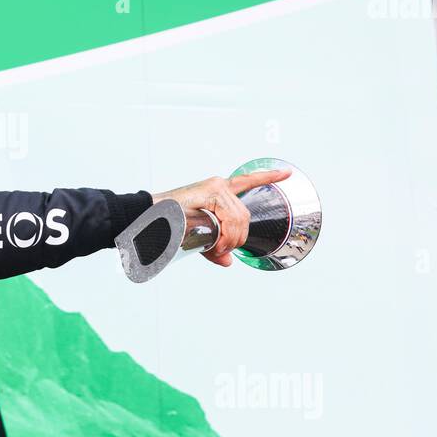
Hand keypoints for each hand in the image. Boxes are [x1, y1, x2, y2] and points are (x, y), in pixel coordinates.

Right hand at [151, 168, 290, 266]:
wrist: (149, 216)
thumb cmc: (170, 223)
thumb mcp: (198, 237)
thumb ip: (215, 247)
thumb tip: (228, 262)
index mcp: (218, 191)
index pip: (247, 182)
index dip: (268, 177)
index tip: (286, 173)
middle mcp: (219, 185)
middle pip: (245, 215)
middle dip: (239, 237)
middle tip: (222, 250)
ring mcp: (216, 187)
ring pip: (239, 218)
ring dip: (231, 238)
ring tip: (216, 247)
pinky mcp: (211, 191)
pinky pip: (231, 216)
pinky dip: (228, 233)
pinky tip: (218, 241)